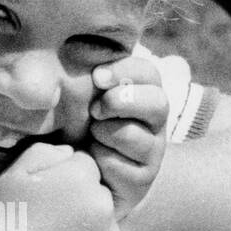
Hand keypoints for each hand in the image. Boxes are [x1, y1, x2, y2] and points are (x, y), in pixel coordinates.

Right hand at [0, 142, 119, 230]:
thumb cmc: (3, 222)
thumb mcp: (13, 174)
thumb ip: (45, 152)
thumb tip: (71, 152)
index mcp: (81, 180)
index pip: (85, 165)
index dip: (63, 177)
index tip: (44, 194)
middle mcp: (104, 208)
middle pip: (98, 194)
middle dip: (79, 200)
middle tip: (48, 219)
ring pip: (103, 224)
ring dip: (86, 228)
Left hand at [88, 57, 168, 219]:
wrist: (78, 177)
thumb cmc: (76, 128)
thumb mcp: (79, 99)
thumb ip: (83, 78)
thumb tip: (72, 51)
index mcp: (141, 94)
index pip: (148, 72)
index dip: (124, 70)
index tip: (96, 76)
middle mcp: (154, 122)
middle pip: (158, 102)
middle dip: (121, 101)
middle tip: (95, 110)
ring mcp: (152, 152)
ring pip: (132, 135)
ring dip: (103, 133)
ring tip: (92, 137)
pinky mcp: (141, 180)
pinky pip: (118, 164)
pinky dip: (98, 159)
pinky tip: (92, 161)